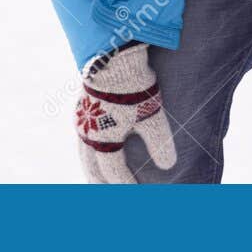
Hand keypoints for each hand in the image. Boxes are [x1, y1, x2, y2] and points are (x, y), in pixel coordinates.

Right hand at [73, 43, 175, 183]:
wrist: (115, 55)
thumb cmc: (134, 89)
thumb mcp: (152, 117)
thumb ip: (159, 143)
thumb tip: (168, 166)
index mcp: (103, 139)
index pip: (113, 171)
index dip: (125, 184)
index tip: (136, 194)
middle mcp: (88, 133)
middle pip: (91, 167)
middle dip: (100, 183)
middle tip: (105, 196)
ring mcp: (83, 119)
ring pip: (84, 152)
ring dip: (92, 168)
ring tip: (97, 179)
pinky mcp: (84, 105)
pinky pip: (84, 136)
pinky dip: (90, 149)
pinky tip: (96, 145)